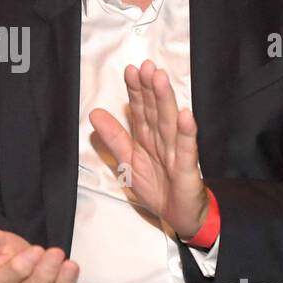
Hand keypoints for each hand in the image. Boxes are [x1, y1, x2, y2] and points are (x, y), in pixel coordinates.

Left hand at [89, 60, 209, 240]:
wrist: (179, 216)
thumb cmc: (158, 187)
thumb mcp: (128, 162)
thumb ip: (114, 138)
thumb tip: (94, 113)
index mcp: (147, 137)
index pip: (140, 109)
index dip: (135, 91)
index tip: (131, 70)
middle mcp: (163, 140)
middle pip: (155, 110)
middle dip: (150, 88)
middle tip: (146, 66)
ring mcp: (177, 152)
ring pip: (169, 123)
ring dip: (165, 101)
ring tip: (160, 79)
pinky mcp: (188, 169)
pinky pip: (187, 150)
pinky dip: (186, 133)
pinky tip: (185, 116)